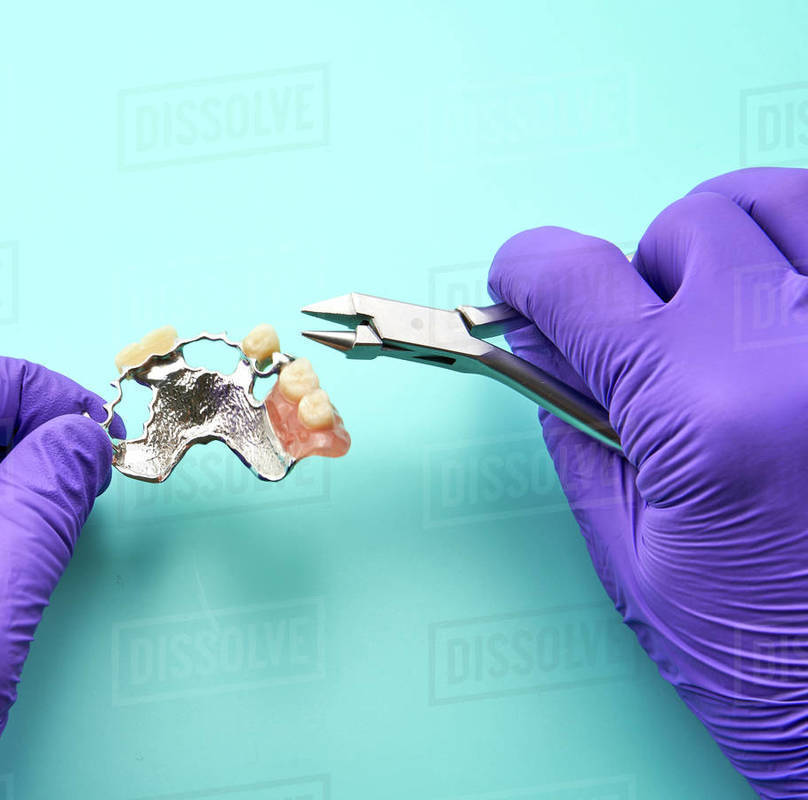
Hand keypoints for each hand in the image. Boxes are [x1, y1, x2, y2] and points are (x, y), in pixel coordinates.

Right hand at [488, 167, 807, 797]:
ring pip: (787, 198)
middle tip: (645, 339)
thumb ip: (580, 435)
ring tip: (730, 306)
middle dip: (644, 270)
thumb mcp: (636, 560)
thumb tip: (545, 350)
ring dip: (737, 237)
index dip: (527, 269)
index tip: (518, 281)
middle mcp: (800, 349)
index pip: (579, 276)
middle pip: (688, 222)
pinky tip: (794, 316)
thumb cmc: (777, 669)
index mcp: (701, 409)